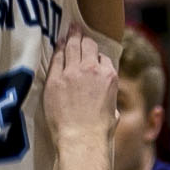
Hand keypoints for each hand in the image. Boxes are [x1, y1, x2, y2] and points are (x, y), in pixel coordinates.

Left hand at [44, 26, 117, 144]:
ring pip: (72, 46)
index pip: (103, 58)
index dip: (96, 57)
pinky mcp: (55, 79)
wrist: (81, 139)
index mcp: (109, 77)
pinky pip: (56, 58)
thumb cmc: (98, 132)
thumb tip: (111, 107)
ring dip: (71, 37)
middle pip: (88, 46)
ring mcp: (72, 72)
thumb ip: (110, 102)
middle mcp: (92, 70)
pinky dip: (57, 50)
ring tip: (70, 30)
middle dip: (83, 39)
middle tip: (77, 30)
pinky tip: (57, 44)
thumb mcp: (113, 113)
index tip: (91, 56)